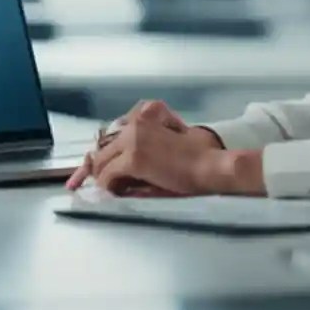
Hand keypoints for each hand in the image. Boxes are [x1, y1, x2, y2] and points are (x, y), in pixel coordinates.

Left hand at [64, 100, 226, 193]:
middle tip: (105, 182)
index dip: (106, 152)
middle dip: (101, 165)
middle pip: (103, 147)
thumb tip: (130, 158)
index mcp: (146, 116)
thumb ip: (150, 140)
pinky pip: (107, 175)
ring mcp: (133, 140)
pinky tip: (118, 193)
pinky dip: (109, 186)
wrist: (212, 167)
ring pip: (102, 161)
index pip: (113, 133)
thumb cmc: (202, 156)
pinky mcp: (134, 158)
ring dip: (105, 176)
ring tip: (115, 189)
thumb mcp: (174, 137)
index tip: (97, 166)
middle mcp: (136, 124)